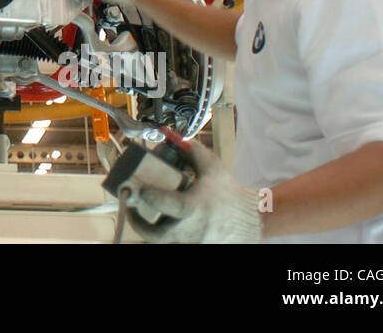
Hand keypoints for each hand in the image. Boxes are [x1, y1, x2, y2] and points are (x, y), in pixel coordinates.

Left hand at [131, 141, 262, 243]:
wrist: (252, 219)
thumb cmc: (230, 192)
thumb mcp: (212, 167)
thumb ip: (191, 150)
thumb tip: (169, 135)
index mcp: (196, 206)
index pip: (168, 204)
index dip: (150, 197)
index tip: (139, 189)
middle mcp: (193, 228)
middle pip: (156, 235)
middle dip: (138, 224)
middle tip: (130, 209)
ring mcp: (194, 242)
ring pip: (163, 242)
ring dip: (150, 231)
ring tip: (141, 216)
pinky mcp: (196, 247)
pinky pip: (174, 244)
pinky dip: (165, 236)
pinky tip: (161, 224)